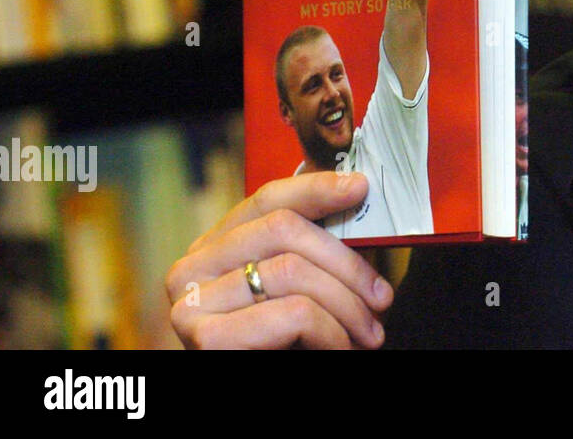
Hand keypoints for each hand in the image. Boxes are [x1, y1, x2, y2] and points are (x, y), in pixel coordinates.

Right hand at [166, 172, 393, 348]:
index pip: (267, 199)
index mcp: (215, 248)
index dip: (314, 188)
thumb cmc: (286, 346)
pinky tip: (341, 347)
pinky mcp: (208, 339)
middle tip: (382, 297)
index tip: (360, 187)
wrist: (267, 384)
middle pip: (283, 229)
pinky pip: (294, 313)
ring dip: (347, 306)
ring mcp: (191, 304)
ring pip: (292, 271)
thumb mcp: (301, 290)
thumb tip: (356, 189)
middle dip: (346, 263)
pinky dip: (331, 331)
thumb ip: (316, 249)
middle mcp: (191, 269)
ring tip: (369, 334)